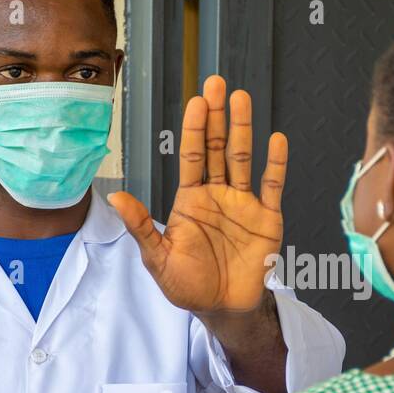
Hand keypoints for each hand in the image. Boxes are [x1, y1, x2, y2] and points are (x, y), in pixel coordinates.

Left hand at [107, 76, 287, 312]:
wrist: (224, 309)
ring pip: (243, 159)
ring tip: (242, 99)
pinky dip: (275, 164)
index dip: (193, 128)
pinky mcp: (267, 219)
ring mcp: (244, 204)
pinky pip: (272, 186)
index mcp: (191, 200)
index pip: (191, 156)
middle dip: (217, 116)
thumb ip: (142, 227)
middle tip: (217, 83)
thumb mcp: (158, 258)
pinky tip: (276, 140)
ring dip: (243, 130)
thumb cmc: (188, 285)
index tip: (196, 102)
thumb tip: (116, 197)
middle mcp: (218, 195)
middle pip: (217, 148)